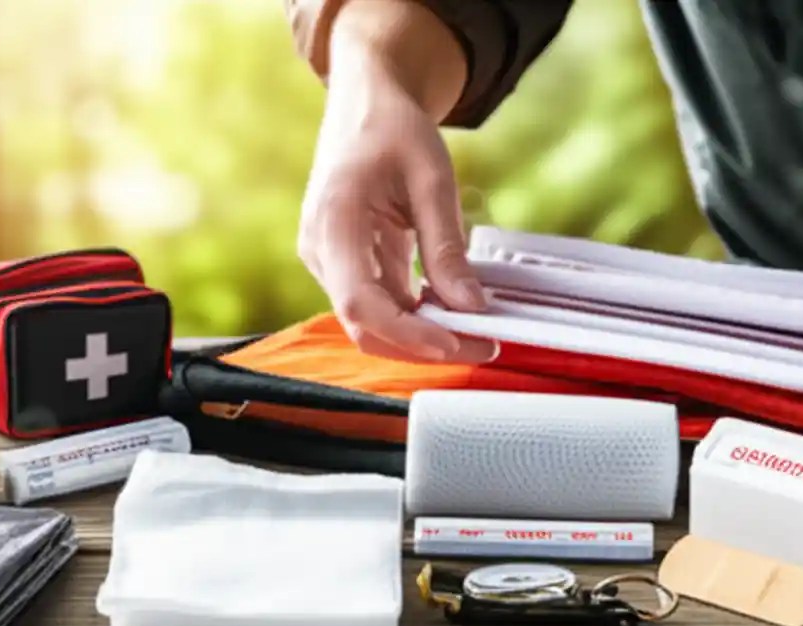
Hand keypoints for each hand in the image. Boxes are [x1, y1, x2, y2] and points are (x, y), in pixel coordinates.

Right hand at [296, 0, 497, 363]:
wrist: (364, 103)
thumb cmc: (392, 128)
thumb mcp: (432, 178)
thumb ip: (447, 245)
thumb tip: (471, 306)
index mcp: (334, 220)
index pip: (360, 301)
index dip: (406, 333)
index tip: (454, 343)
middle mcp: (321, 249)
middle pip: (363, 325)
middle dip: (421, 346)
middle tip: (482, 346)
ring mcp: (329, 261)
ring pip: (370, 323)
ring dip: (420, 335)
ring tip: (475, 331)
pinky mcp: (345, 265)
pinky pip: (378, 305)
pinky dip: (414, 317)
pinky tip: (452, 311)